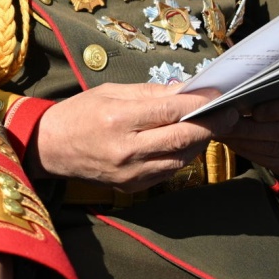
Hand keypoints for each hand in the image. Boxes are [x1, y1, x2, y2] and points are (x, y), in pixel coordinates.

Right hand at [24, 81, 219, 189]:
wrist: (48, 149)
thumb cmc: (78, 114)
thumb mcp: (110, 92)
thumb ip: (150, 93)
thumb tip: (186, 90)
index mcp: (118, 119)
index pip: (171, 111)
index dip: (200, 103)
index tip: (220, 95)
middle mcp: (127, 149)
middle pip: (183, 138)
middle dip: (212, 124)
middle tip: (230, 112)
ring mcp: (131, 173)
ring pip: (181, 159)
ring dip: (200, 142)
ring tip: (211, 126)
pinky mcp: (132, 188)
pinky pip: (168, 172)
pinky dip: (182, 156)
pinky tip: (185, 143)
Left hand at [211, 86, 278, 174]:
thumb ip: (264, 89)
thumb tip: (231, 93)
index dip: (276, 109)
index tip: (253, 111)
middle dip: (248, 128)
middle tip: (223, 123)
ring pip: (274, 149)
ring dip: (244, 142)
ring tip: (223, 134)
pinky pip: (270, 162)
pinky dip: (248, 153)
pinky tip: (234, 143)